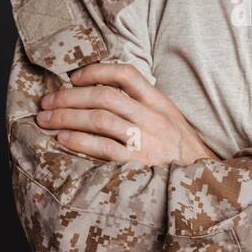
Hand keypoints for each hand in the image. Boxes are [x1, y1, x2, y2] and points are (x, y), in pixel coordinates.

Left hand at [35, 62, 216, 166]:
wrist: (204, 180)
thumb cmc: (182, 149)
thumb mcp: (170, 117)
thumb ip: (143, 103)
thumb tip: (104, 91)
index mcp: (159, 102)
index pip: (125, 73)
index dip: (95, 71)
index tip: (73, 78)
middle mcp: (152, 118)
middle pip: (104, 96)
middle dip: (69, 97)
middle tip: (47, 102)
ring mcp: (146, 140)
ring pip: (99, 119)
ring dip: (66, 117)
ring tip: (46, 119)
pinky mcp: (139, 164)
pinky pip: (103, 148)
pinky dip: (79, 140)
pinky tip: (63, 138)